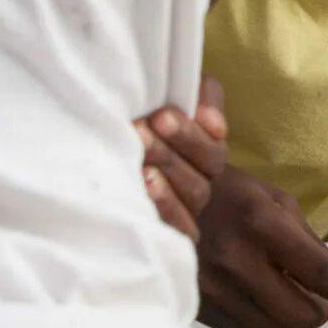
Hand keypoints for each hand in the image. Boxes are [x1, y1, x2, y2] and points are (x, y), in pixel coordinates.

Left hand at [135, 76, 227, 240]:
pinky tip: (144, 193)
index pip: (212, 149)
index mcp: (207, 154)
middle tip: (140, 132)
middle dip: (168, 153)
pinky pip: (179, 230)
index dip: (189, 135)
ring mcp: (185, 210)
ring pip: (189, 201)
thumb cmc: (148, 116)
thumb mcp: (178, 95)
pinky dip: (166, 213)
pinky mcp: (169, 231)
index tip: (160, 117)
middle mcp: (199, 183)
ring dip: (166, 184)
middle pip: (199, 177)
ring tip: (142, 168)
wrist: (114, 143)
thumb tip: (213, 124)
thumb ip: (204, 96)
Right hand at [196, 165, 327, 327]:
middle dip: (321, 309)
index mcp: (263, 224)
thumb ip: (313, 243)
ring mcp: (215, 288)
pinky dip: (267, 326)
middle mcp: (238, 261)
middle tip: (315, 291)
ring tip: (283, 291)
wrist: (158, 196)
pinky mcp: (200, 308)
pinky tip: (260, 300)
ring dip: (293, 319)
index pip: (322, 273)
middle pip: (304, 315)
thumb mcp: (276, 202)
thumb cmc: (227, 192)